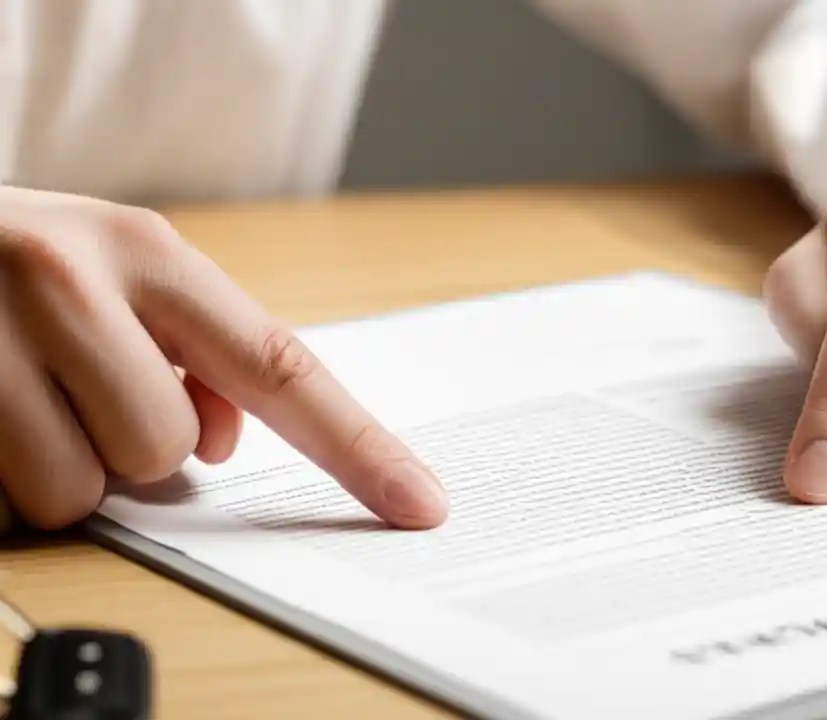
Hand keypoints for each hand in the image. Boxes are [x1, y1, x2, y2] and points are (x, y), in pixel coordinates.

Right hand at [0, 187, 447, 531]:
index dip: (358, 446)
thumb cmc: (8, 265)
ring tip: (14, 401)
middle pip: (165, 452)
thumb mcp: (110, 273)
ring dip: (57, 472)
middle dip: (128, 447)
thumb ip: (189, 349)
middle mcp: (65, 280)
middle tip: (73, 391)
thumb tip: (224, 439)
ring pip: (78, 492)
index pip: (280, 366)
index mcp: (143, 250)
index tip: (420, 503)